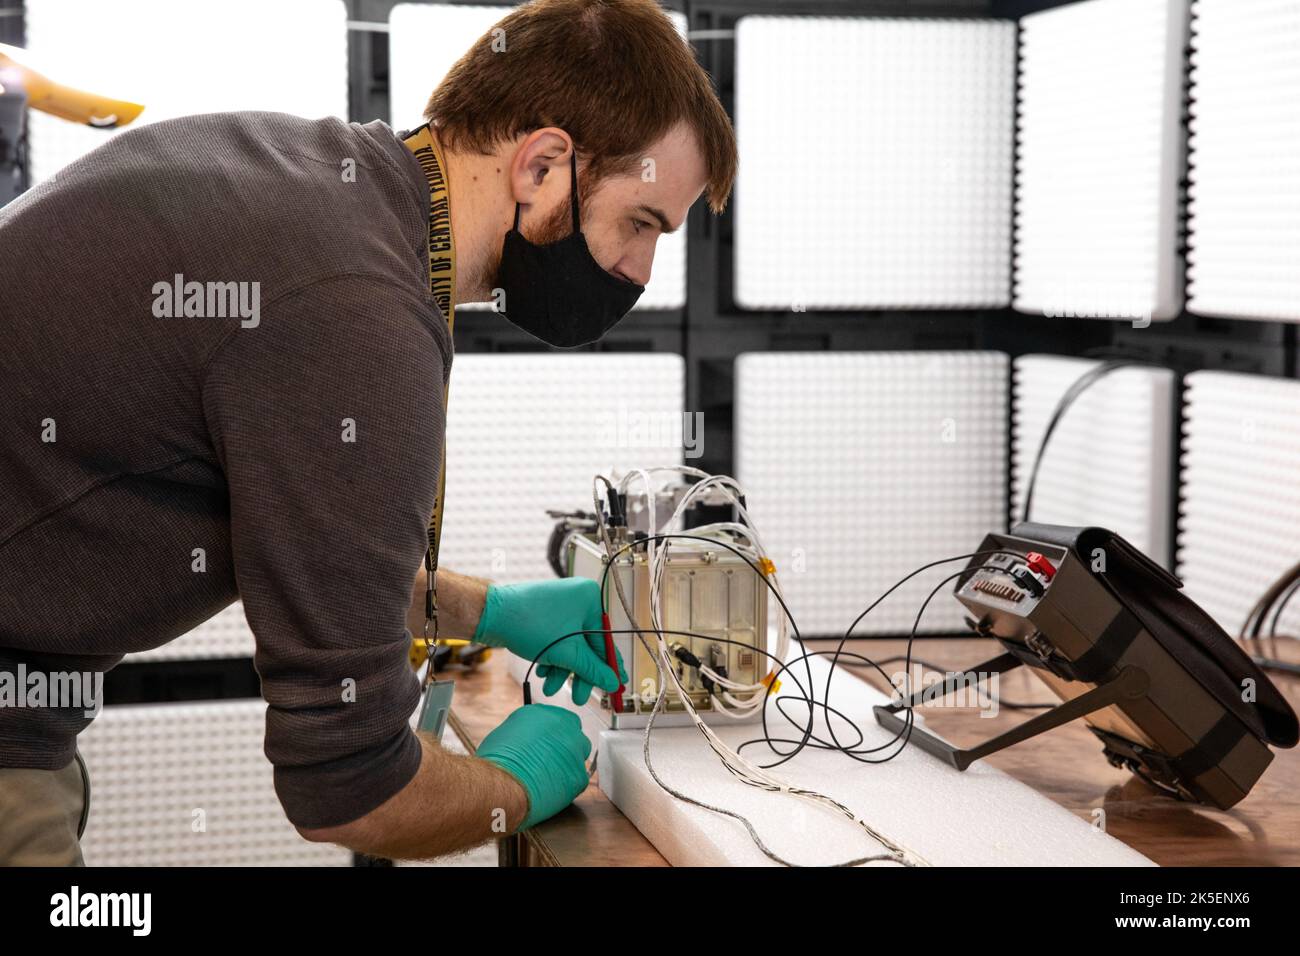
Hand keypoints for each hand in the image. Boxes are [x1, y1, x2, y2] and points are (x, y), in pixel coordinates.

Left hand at [471, 577, 627, 704]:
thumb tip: (611, 681)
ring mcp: (562, 606)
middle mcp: (578, 599)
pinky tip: (542, 671)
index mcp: (590, 599)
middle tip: (581, 697)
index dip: (608, 666)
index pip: (605, 640)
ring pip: (570, 645)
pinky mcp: (547, 615)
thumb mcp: (566, 653)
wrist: (492, 615)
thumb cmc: (529, 623)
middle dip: (579, 673)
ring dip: (562, 669)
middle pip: (587, 645)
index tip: (615, 685)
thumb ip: (592, 669)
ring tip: (550, 687)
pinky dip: (552, 658)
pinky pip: (558, 640)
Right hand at [476, 704, 591, 829]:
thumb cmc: (496, 762)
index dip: (551, 735)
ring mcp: (575, 750)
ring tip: (548, 778)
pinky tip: (551, 790)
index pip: (556, 720)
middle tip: (550, 761)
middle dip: (564, 746)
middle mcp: (563, 726)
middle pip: (572, 734)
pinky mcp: (579, 775)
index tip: (546, 745)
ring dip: (567, 765)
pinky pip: (577, 780)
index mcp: (543, 714)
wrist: (503, 784)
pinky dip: (566, 786)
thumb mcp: (506, 734)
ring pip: (578, 756)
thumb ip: (525, 732)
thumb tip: (527, 740)